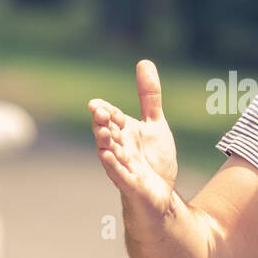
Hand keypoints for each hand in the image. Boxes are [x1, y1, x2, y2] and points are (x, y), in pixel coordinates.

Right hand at [88, 60, 178, 215]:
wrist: (161, 195)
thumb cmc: (153, 160)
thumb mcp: (155, 123)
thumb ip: (149, 96)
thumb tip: (143, 62)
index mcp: (124, 132)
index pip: (112, 118)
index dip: (105, 112)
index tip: (96, 104)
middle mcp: (120, 148)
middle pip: (107, 133)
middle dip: (103, 124)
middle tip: (100, 112)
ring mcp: (123, 167)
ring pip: (110, 153)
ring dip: (106, 143)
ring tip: (104, 132)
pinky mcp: (130, 184)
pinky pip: (119, 174)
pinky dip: (113, 166)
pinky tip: (108, 157)